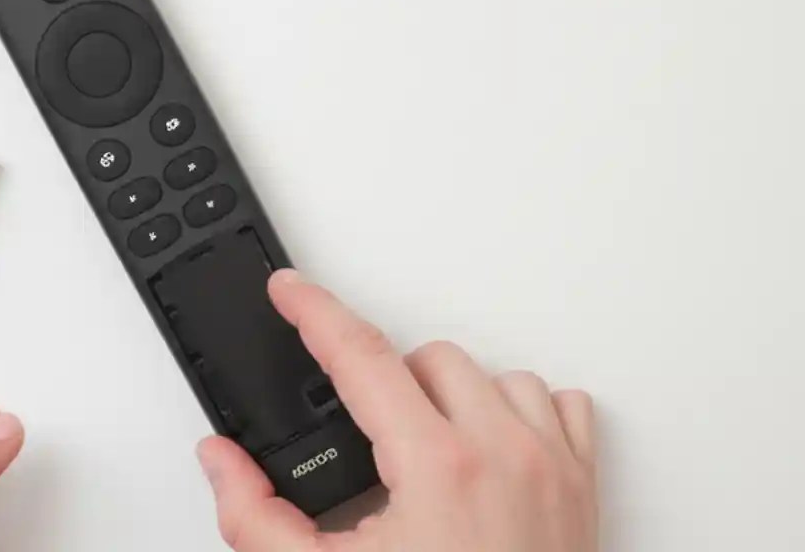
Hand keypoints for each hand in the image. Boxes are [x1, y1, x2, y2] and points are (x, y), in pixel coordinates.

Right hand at [196, 269, 597, 551]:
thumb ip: (254, 516)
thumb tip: (222, 460)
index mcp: (437, 467)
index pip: (360, 356)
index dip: (314, 311)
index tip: (289, 289)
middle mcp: (504, 455)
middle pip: (428, 358)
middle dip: (385, 383)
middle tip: (366, 436)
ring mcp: (552, 469)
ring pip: (498, 374)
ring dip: (455, 394)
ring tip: (427, 443)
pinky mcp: (584, 491)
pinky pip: (561, 407)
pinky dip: (523, 411)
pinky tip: (492, 444)